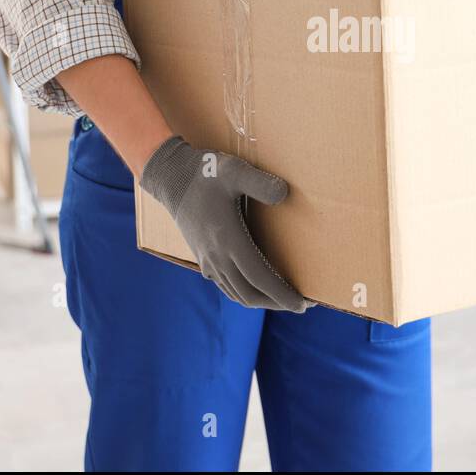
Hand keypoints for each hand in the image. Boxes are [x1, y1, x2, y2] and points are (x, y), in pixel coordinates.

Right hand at [138, 137, 310, 311]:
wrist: (171, 177)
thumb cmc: (204, 173)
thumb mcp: (234, 170)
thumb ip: (260, 182)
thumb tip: (285, 194)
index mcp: (229, 240)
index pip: (260, 279)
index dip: (283, 294)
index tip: (304, 303)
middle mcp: (217, 256)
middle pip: (250, 294)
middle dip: (277, 302)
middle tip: (301, 303)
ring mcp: (208, 260)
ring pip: (237, 293)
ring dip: (261, 301)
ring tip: (283, 299)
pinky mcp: (202, 258)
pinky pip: (226, 286)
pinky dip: (244, 293)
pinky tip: (256, 288)